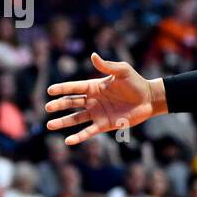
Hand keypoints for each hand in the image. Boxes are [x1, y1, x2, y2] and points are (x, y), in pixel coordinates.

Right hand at [46, 53, 164, 145]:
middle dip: (59, 105)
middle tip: (47, 108)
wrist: (148, 99)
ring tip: (49, 125)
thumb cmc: (135, 83)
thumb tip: (93, 55)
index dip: (62, 89)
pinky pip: (89, 131)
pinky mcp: (105, 125)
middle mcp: (92, 101)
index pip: (74, 87)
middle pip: (71, 103)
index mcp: (94, 87)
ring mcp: (97, 113)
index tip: (50, 91)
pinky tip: (68, 141)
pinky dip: (79, 136)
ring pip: (76, 118)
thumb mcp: (122, 71)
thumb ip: (107, 66)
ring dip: (63, 122)